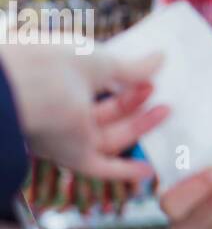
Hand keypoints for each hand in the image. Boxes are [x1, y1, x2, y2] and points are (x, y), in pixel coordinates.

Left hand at [1, 43, 168, 182]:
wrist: (28, 91)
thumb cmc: (57, 64)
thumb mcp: (102, 61)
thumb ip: (132, 67)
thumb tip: (160, 57)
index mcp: (64, 79)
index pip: (98, 84)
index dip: (126, 81)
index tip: (151, 76)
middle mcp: (64, 108)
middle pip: (107, 112)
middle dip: (135, 103)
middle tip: (161, 93)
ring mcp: (69, 135)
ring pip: (110, 137)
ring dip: (139, 128)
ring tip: (167, 111)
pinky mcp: (73, 156)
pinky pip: (103, 168)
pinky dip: (125, 171)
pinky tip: (148, 171)